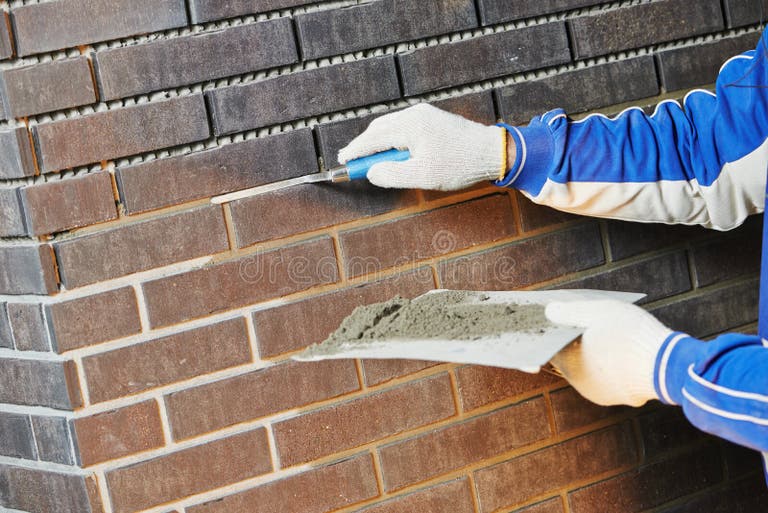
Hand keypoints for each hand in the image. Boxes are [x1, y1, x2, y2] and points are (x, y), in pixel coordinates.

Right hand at [338, 104, 506, 190]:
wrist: (492, 152)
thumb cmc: (460, 165)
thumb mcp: (422, 176)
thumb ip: (392, 175)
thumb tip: (372, 172)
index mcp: (410, 126)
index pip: (372, 138)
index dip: (355, 152)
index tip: (342, 162)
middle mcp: (415, 115)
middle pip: (379, 129)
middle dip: (364, 146)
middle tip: (352, 162)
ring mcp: (425, 115)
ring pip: (391, 127)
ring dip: (379, 143)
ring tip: (372, 162)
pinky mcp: (433, 119)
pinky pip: (404, 127)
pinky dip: (393, 140)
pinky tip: (395, 154)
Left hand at [545, 300, 673, 406]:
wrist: (668, 367)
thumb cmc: (632, 335)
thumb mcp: (600, 311)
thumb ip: (570, 311)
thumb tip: (549, 311)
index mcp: (568, 360)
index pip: (550, 344)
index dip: (555, 329)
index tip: (561, 318)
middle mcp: (578, 381)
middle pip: (568, 356)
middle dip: (574, 341)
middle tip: (586, 324)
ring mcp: (597, 393)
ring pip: (587, 368)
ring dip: (592, 355)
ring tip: (606, 336)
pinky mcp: (616, 398)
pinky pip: (604, 379)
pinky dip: (608, 366)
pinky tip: (619, 352)